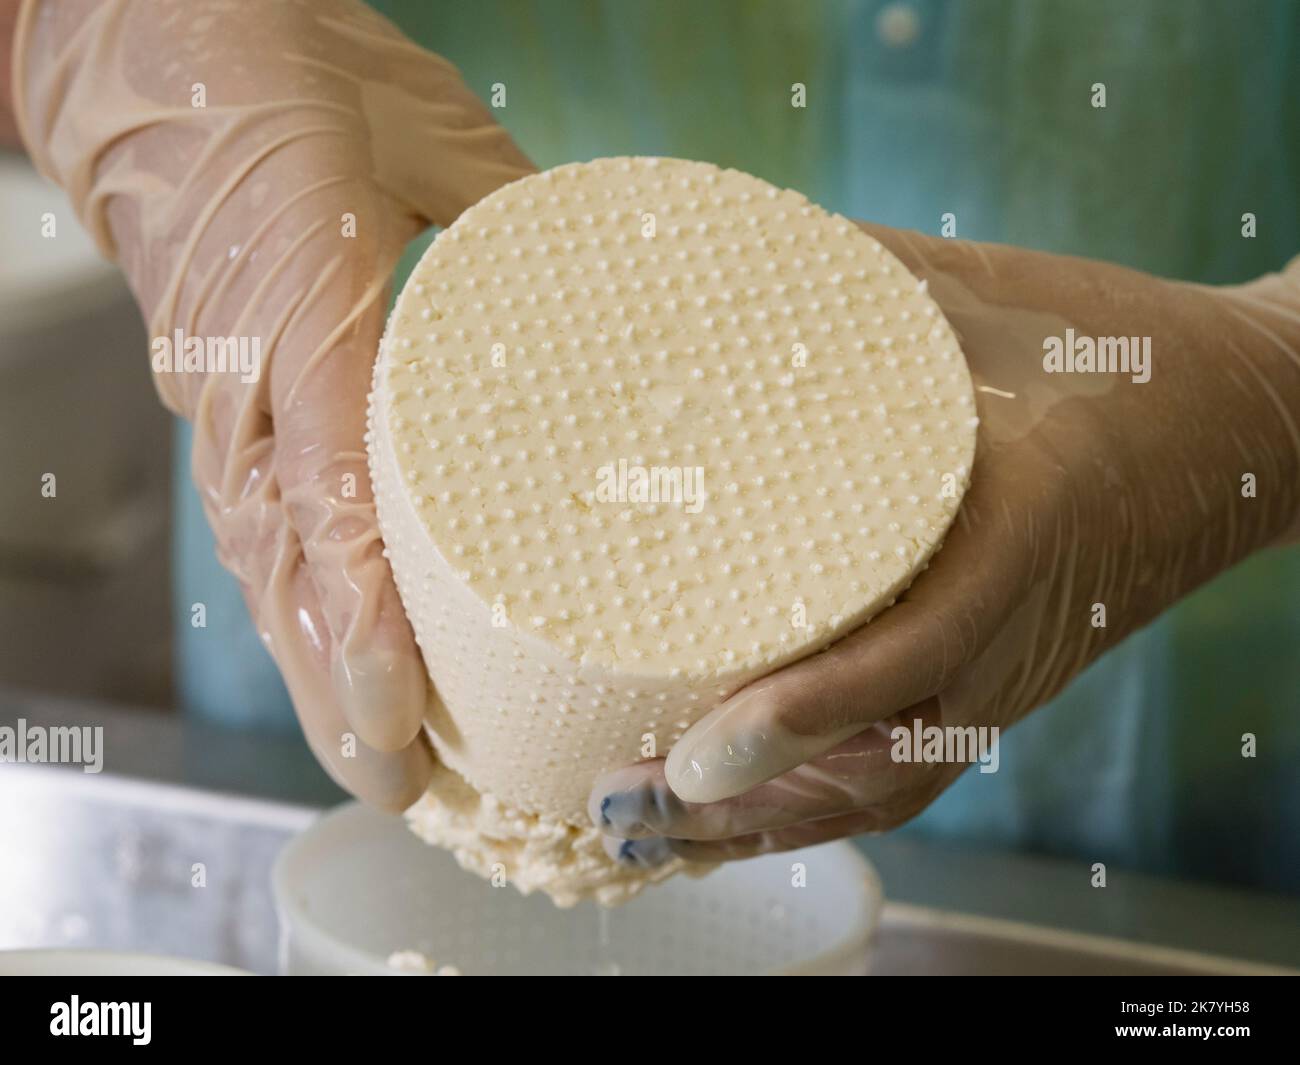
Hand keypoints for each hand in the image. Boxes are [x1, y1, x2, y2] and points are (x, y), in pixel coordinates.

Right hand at [14, 0, 534, 806]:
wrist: (141, 44)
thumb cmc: (277, 68)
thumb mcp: (420, 124)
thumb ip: (513, 214)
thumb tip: (605, 294)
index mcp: (302, 297)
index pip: (328, 483)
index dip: (360, 607)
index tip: (396, 701)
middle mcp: (252, 376)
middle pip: (287, 562)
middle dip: (340, 689)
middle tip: (406, 786)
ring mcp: (224, 400)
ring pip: (265, 562)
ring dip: (315, 674)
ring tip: (381, 763)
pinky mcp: (225, 403)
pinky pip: (260, 525)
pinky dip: (299, 611)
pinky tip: (338, 667)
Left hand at [590, 227, 1299, 861]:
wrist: (1240, 424)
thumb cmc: (1122, 352)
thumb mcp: (998, 297)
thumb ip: (873, 278)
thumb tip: (729, 249)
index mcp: (1023, 526)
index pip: (910, 652)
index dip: (800, 716)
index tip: (696, 757)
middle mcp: (1013, 632)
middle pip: (874, 765)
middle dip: (742, 806)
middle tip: (615, 804)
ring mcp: (1010, 676)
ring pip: (882, 790)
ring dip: (763, 826)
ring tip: (648, 832)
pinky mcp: (1000, 687)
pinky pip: (906, 774)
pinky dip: (814, 807)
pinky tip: (736, 813)